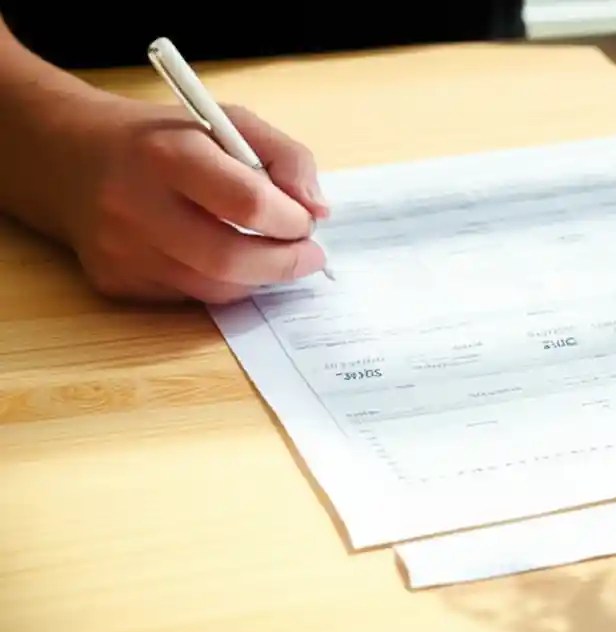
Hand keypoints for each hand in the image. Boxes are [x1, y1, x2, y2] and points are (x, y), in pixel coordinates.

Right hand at [55, 96, 328, 302]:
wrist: (70, 158)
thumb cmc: (164, 138)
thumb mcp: (228, 122)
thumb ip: (286, 157)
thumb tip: (318, 210)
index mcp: (167, 154)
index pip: (247, 204)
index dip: (291, 220)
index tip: (308, 220)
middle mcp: (135, 205)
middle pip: (231, 259)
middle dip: (285, 264)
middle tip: (309, 256)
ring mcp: (121, 250)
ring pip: (213, 289)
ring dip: (258, 279)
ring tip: (274, 257)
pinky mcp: (115, 281)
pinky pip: (188, 298)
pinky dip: (221, 285)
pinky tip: (227, 261)